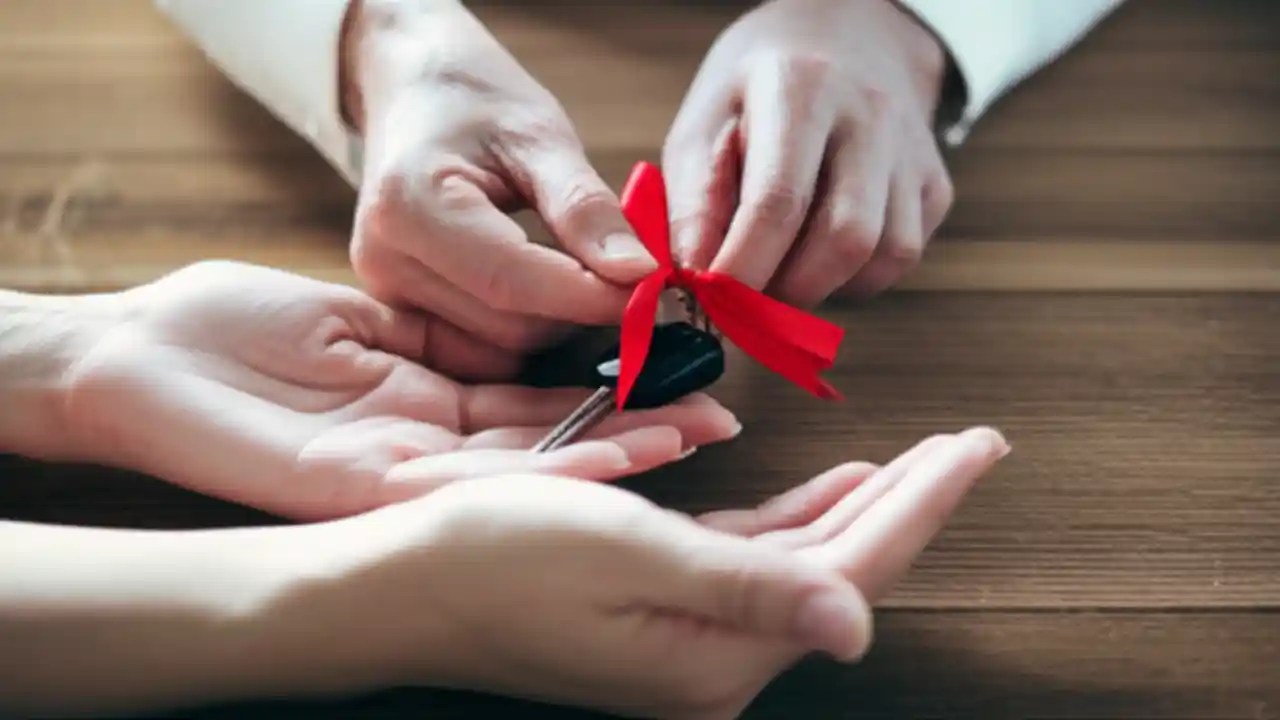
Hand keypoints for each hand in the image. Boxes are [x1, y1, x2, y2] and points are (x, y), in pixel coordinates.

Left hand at [60, 261, 739, 519]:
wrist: (140, 353)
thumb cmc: (237, 331)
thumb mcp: (364, 318)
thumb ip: (439, 334)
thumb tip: (517, 323)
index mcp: (427, 408)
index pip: (539, 409)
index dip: (610, 400)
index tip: (677, 381)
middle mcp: (424, 454)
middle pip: (545, 450)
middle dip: (632, 437)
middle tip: (714, 422)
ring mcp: (396, 477)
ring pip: (519, 476)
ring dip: (604, 462)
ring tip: (681, 440)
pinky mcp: (361, 488)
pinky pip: (463, 484)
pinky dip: (538, 473)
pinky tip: (602, 461)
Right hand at [305, 427, 1006, 718]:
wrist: (394, 588)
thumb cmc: (493, 560)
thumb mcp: (626, 554)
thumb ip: (750, 585)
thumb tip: (858, 627)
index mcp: (716, 652)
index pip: (854, 567)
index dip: (924, 503)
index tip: (979, 446)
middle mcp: (712, 660)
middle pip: (841, 567)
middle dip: (909, 502)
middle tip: (968, 445)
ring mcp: (684, 642)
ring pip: (803, 564)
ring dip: (857, 509)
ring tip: (915, 464)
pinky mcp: (655, 616)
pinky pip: (751, 564)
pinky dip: (794, 522)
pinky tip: (820, 493)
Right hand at [342, 0, 656, 375]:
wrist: (416, 94)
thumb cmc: (475, 101)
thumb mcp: (540, 136)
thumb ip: (586, 209)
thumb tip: (640, 274)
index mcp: (411, 206)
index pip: (513, 281)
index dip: (592, 296)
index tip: (652, 292)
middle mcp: (384, 261)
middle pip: (510, 325)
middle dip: (577, 308)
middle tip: (622, 272)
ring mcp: (387, 294)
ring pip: (500, 346)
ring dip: (555, 321)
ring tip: (575, 267)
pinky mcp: (401, 314)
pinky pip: (480, 350)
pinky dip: (525, 328)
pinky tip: (542, 289)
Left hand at [664, 0, 953, 305]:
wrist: (845, 35)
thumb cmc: (758, 87)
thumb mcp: (705, 121)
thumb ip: (694, 200)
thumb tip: (695, 278)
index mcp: (801, 88)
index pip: (779, 200)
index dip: (744, 269)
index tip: (711, 304)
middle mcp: (870, 115)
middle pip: (846, 239)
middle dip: (788, 291)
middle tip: (746, 298)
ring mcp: (912, 151)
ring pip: (885, 256)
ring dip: (826, 288)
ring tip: (782, 271)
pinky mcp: (934, 183)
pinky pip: (903, 257)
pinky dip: (857, 278)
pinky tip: (820, 255)